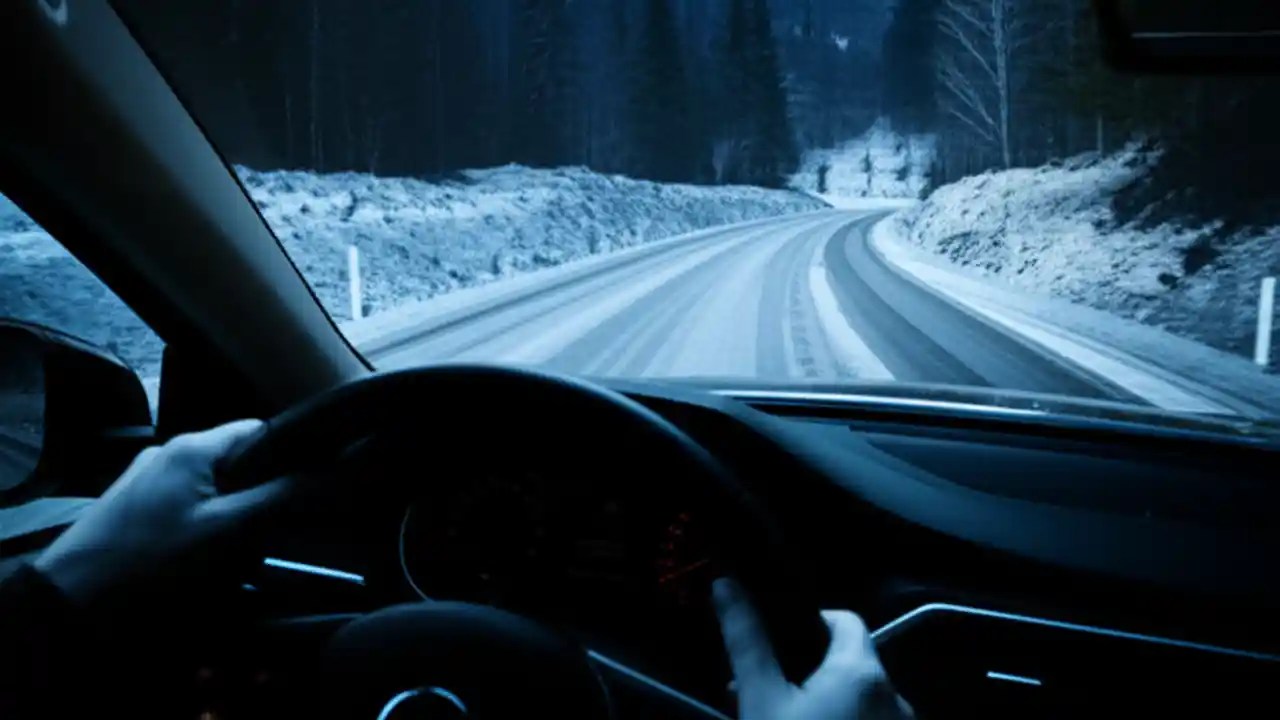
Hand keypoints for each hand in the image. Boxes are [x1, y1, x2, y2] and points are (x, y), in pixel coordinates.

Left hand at [35, 420, 290, 606]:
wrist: (71, 601)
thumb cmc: (154, 560)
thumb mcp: (226, 530)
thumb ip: (280, 498)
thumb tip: (331, 474)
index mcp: (193, 447)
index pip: (261, 430)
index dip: (292, 454)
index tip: (312, 486)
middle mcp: (169, 452)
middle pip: (238, 460)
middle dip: (261, 494)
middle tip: (275, 529)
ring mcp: (147, 478)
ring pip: (213, 486)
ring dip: (234, 514)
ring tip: (240, 550)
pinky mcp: (133, 506)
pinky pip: (187, 504)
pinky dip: (206, 524)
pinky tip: (206, 556)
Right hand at [713, 578, 912, 719]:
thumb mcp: (762, 700)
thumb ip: (747, 640)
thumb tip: (726, 583)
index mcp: (863, 670)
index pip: (844, 619)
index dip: (808, 621)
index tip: (773, 641)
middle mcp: (896, 696)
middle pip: (848, 663)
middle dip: (804, 671)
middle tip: (758, 691)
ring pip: (856, 701)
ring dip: (820, 703)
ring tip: (777, 719)